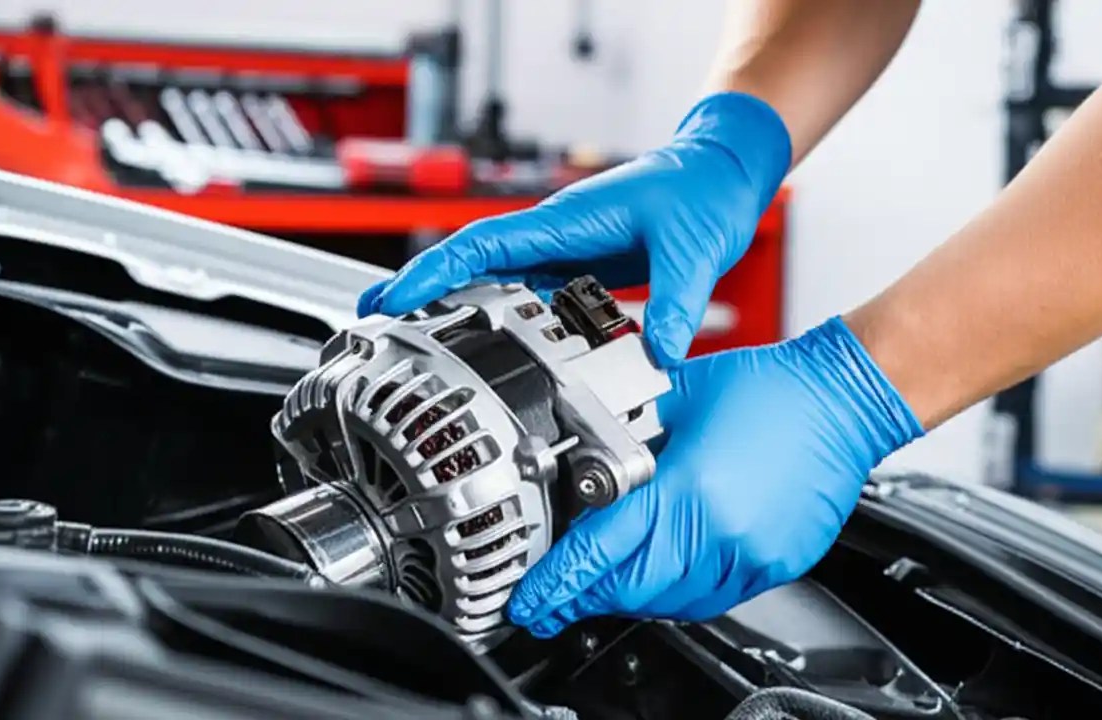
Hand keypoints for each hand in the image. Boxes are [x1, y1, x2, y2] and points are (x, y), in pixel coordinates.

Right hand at [356, 92, 791, 365]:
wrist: (721, 172)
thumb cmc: (702, 190)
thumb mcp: (692, 251)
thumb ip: (675, 306)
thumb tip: (661, 357)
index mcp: (565, 222)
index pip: (480, 244)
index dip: (433, 272)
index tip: (395, 299)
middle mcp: (556, 235)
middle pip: (473, 263)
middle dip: (425, 292)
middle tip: (379, 326)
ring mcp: (565, 250)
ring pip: (497, 280)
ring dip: (458, 306)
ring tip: (421, 343)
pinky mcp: (581, 265)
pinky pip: (530, 292)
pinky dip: (504, 315)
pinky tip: (494, 343)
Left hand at [505, 317, 922, 636]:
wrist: (842, 397)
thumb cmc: (768, 386)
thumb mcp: (675, 397)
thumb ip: (625, 433)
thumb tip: (584, 459)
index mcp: (687, 487)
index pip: (602, 550)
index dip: (559, 582)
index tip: (530, 601)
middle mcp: (720, 529)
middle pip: (633, 588)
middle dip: (587, 595)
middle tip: (557, 596)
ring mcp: (751, 552)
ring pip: (672, 601)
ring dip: (631, 597)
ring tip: (605, 586)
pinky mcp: (775, 562)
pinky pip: (714, 597)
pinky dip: (679, 593)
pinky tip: (664, 577)